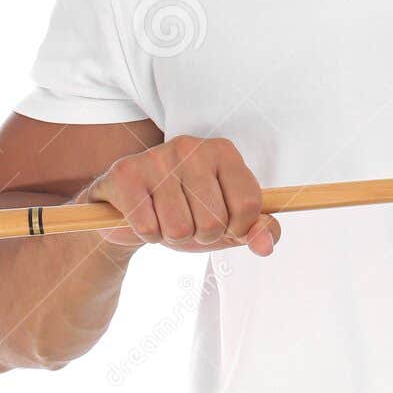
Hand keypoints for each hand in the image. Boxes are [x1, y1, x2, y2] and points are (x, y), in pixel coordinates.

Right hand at [78, 135, 280, 255]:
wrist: (128, 206)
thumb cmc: (186, 210)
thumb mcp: (227, 221)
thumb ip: (255, 230)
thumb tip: (266, 246)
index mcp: (223, 152)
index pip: (249, 204)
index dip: (237, 229)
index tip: (225, 225)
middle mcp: (191, 147)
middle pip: (213, 221)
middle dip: (201, 236)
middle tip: (188, 221)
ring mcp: (158, 157)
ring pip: (179, 228)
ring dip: (172, 236)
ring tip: (164, 218)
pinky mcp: (126, 174)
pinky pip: (148, 228)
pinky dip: (148, 234)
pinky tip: (144, 216)